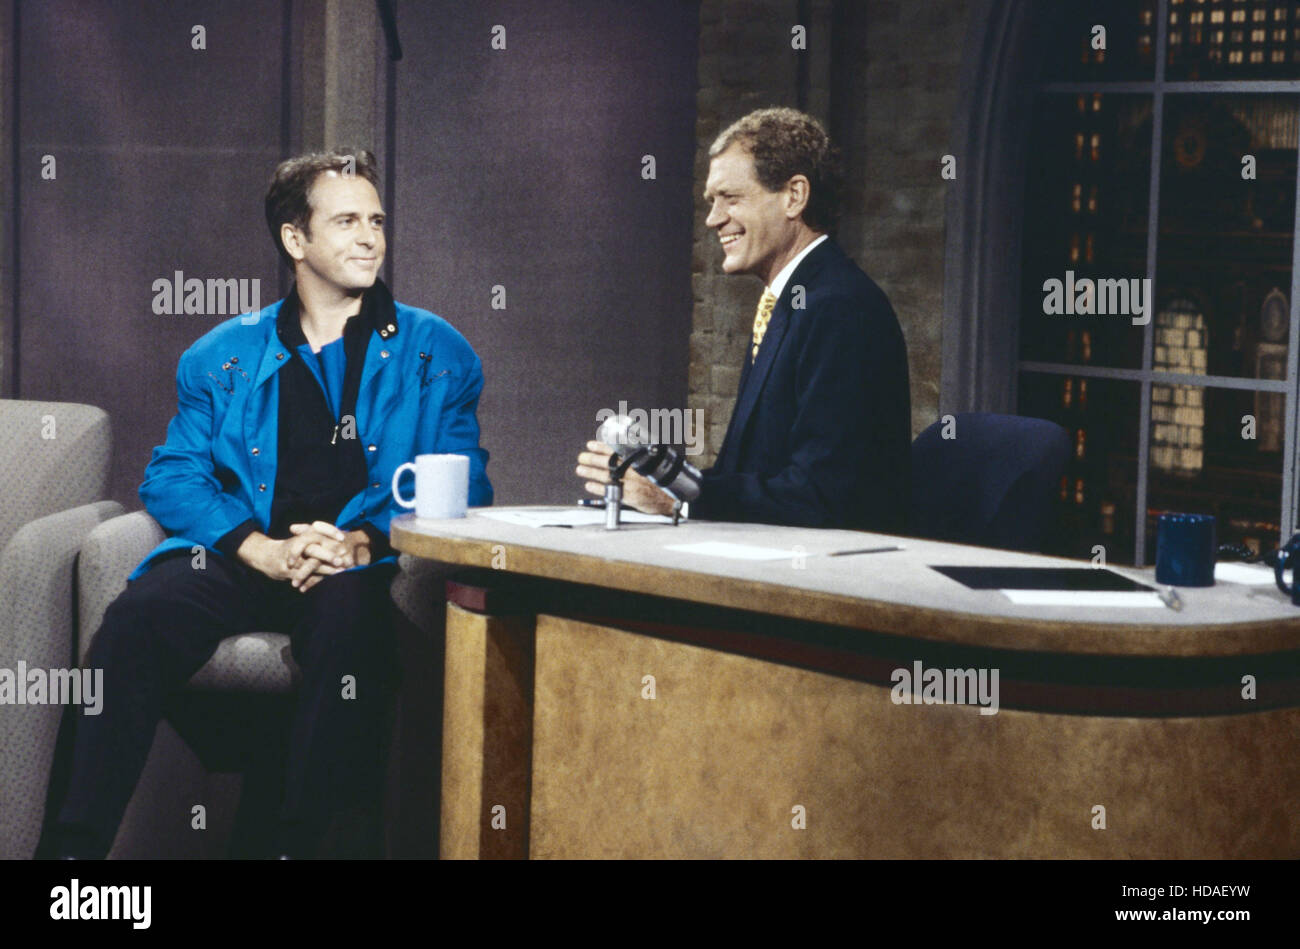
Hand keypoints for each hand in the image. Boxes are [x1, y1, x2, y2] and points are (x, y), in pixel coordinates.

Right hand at [236, 522, 367, 592]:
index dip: (330, 532)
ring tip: (340, 571)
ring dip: (326, 569)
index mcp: (300, 536)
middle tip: (342, 559)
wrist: (264, 556)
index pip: (316, 530)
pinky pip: (302, 576)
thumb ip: (317, 534)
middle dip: (328, 555)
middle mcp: (295, 546)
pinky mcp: (286, 571)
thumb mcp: (300, 538)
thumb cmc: (288, 547)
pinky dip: (315, 579)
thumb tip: (340, 535)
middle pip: (312, 549)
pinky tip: (327, 580)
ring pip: (309, 565)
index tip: (342, 537)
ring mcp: (290, 560)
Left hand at [287, 523, 372, 591]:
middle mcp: (331, 545)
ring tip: (294, 585)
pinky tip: (303, 589)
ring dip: (304, 576)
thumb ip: (308, 530)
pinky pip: (325, 577)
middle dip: (300, 567)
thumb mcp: (325, 531)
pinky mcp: (343, 568)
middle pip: (312, 556)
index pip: (307, 540)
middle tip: (288, 573)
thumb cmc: (337, 539)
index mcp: (325, 536)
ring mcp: (338, 557)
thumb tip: (292, 528)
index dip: (296, 550)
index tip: (289, 562)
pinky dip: (314, 583)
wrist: (361, 545)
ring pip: (317, 566)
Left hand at [575, 441, 676, 515]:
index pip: (616, 451)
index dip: (602, 447)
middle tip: (581, 457)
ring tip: (580, 469)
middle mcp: (633, 471)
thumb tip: (622, 452)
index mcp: (638, 461)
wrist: (673, 499)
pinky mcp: (629, 497)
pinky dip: (598, 488)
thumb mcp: (652, 465)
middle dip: (592, 459)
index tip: (591, 445)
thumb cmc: (662, 482)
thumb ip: (638, 459)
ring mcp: (630, 484)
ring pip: (606, 476)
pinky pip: (610, 492)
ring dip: (591, 472)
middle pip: (608, 462)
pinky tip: (589, 485)